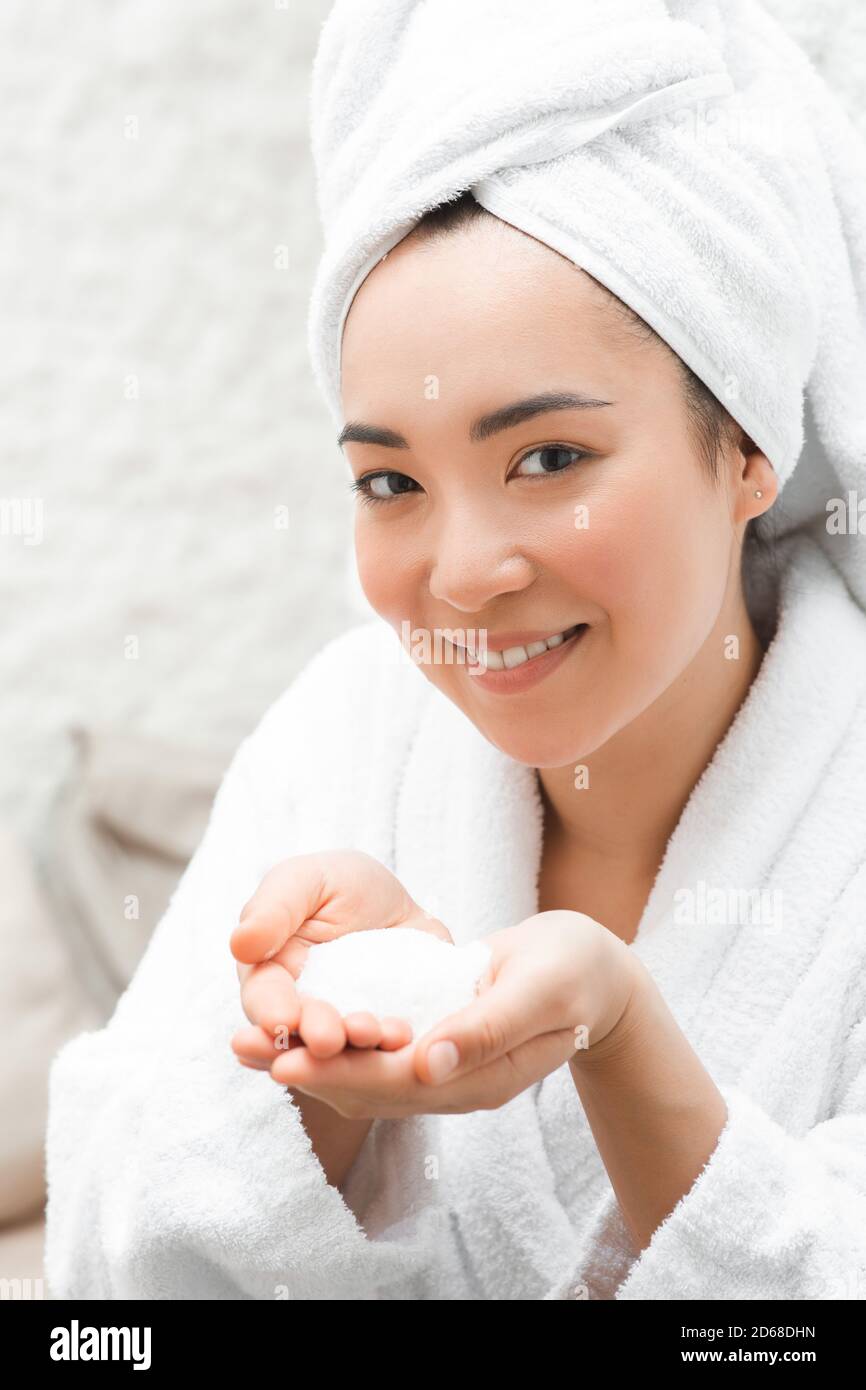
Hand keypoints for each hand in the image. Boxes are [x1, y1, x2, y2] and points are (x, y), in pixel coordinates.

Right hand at [229, 850, 452, 1070]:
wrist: (397, 903)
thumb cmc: (338, 886)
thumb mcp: (307, 880)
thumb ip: (274, 908)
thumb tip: (241, 943)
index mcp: (271, 977)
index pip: (264, 999)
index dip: (271, 1010)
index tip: (282, 1019)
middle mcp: (305, 1013)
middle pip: (303, 1036)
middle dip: (315, 1036)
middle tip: (328, 1039)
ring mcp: (347, 1028)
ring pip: (346, 1050)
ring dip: (356, 1048)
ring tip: (372, 1033)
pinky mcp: (388, 1032)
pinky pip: (390, 1047)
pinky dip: (395, 1044)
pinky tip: (404, 1033)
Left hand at [265, 909, 640, 1117]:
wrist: (592, 971)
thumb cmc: (574, 970)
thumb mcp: (542, 987)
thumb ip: (488, 1026)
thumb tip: (427, 1063)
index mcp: (481, 1076)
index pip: (397, 1084)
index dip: (338, 1072)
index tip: (284, 1059)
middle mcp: (453, 1085)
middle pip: (367, 1091)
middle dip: (305, 1070)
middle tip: (240, 1048)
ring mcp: (442, 1072)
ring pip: (362, 1080)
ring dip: (307, 1062)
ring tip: (246, 1044)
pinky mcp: (432, 1048)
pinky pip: (371, 1056)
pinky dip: (329, 1045)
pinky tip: (291, 1026)